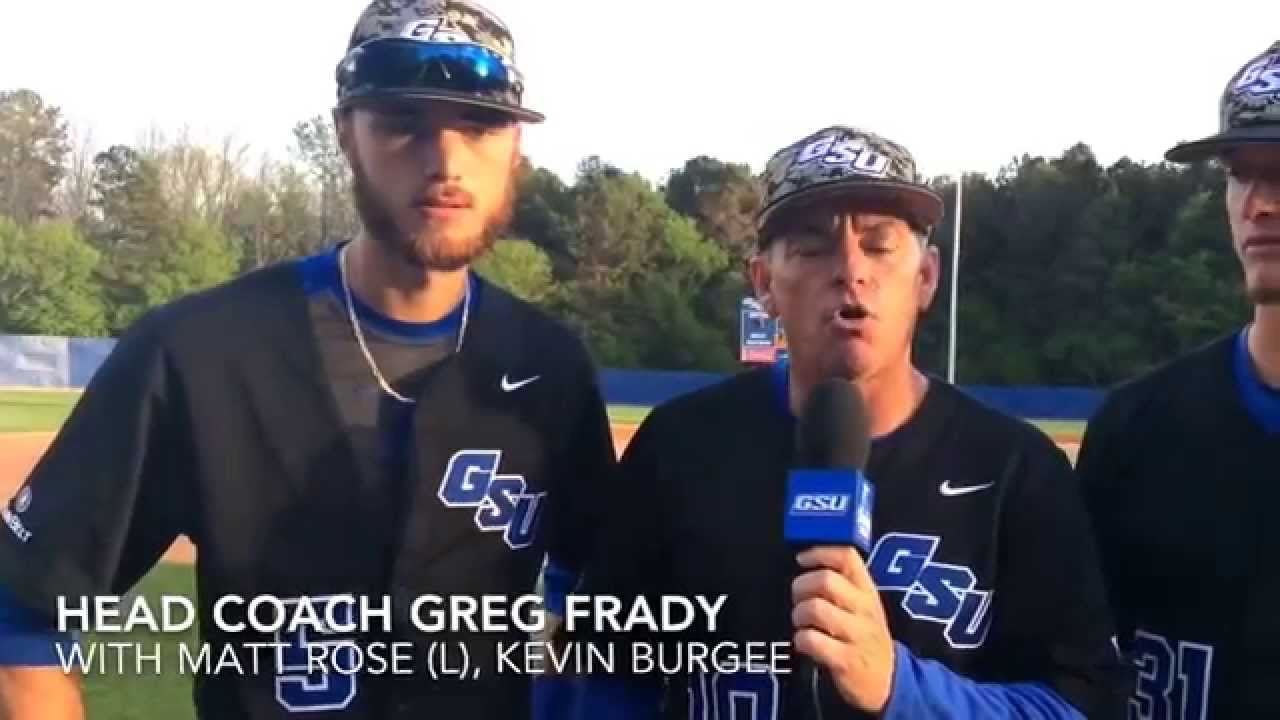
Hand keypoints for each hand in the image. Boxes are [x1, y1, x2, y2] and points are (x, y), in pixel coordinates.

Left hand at [791, 546, 895, 713]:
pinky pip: (811, 640)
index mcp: (867, 591)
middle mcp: (864, 609)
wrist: (889, 682)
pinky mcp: (846, 660)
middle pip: (825, 580)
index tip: (802, 559)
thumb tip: (807, 559)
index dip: (819, 553)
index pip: (846, 557)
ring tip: (803, 623)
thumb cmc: (866, 637)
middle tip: (799, 599)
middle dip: (801, 587)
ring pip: (814, 608)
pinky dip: (801, 640)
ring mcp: (856, 635)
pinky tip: (806, 643)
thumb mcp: (864, 605)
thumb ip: (843, 582)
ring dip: (799, 615)